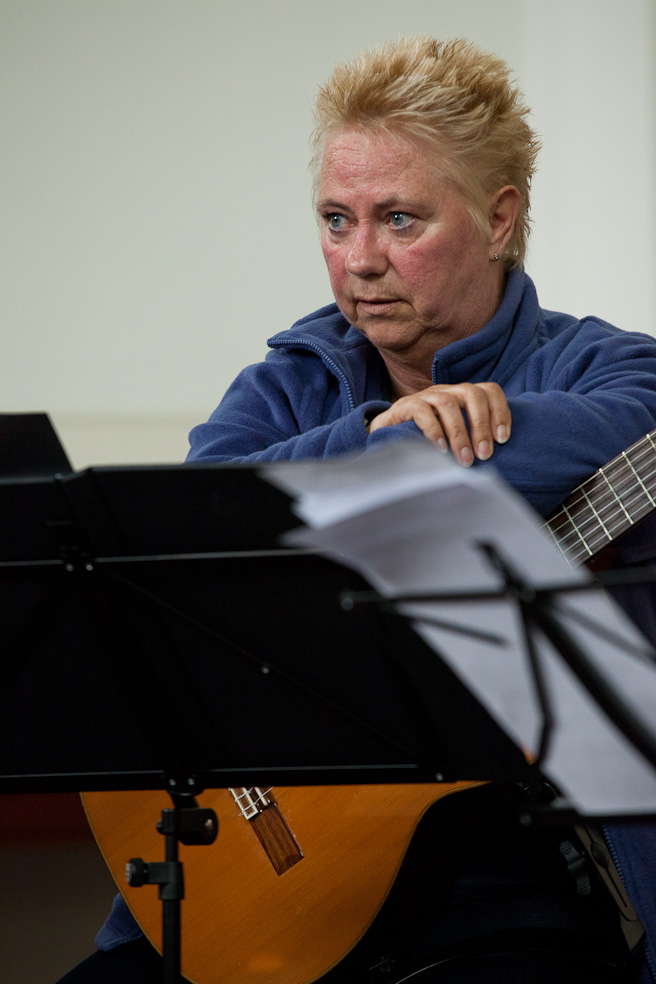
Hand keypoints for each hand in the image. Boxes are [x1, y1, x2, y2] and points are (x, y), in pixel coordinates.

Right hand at [368, 382, 510, 465]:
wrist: (386, 436)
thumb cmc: (428, 441)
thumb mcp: (455, 437)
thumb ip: (474, 439)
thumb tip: (496, 458)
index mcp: (462, 396)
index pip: (489, 391)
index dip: (500, 411)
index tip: (503, 439)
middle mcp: (446, 391)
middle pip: (472, 393)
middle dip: (481, 425)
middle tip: (485, 455)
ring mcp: (425, 397)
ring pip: (448, 404)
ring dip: (460, 434)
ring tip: (465, 460)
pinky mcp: (405, 406)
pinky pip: (422, 412)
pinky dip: (434, 431)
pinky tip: (440, 451)